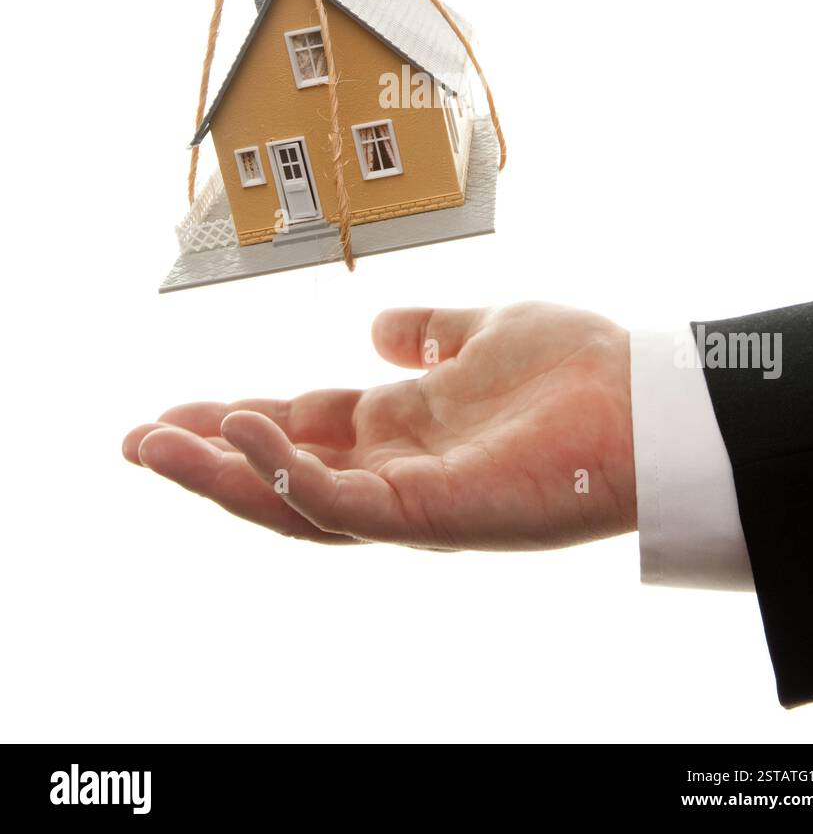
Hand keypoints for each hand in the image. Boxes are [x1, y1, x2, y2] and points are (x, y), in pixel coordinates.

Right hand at [123, 303, 634, 549]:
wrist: (647, 400)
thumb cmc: (580, 369)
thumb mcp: (485, 331)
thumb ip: (429, 332)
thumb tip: (379, 326)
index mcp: (404, 428)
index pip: (302, 427)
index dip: (238, 419)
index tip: (182, 407)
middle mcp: (397, 469)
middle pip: (280, 474)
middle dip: (206, 459)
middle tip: (138, 441)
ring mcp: (410, 498)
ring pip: (291, 502)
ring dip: (219, 476)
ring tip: (156, 446)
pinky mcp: (429, 513)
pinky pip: (338, 504)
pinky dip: (283, 475)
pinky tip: (240, 436)